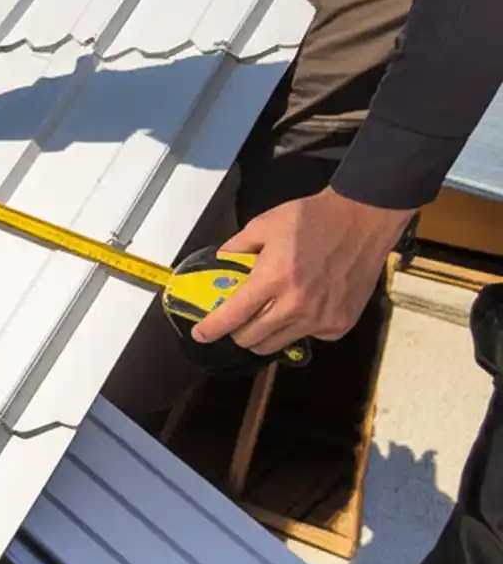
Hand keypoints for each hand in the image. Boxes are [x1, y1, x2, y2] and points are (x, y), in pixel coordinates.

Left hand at [191, 187, 413, 354]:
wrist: (363, 219)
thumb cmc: (313, 219)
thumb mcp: (264, 224)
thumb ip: (237, 247)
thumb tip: (220, 263)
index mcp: (272, 278)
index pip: (232, 316)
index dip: (211, 329)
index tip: (201, 335)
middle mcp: (295, 305)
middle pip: (250, 339)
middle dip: (238, 331)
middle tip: (239, 318)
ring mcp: (319, 319)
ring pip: (275, 344)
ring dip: (264, 334)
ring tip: (269, 313)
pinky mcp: (338, 325)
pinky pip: (305, 338)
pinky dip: (296, 328)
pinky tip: (302, 307)